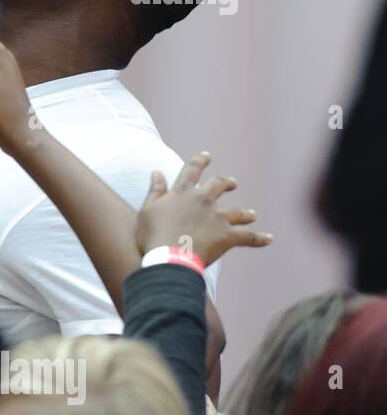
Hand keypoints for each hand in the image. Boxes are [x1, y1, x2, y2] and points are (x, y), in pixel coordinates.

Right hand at [135, 153, 271, 266]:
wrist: (169, 258)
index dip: (200, 161)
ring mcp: (218, 217)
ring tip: (251, 214)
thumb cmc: (152, 236)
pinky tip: (268, 239)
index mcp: (183, 192)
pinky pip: (248, 237)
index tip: (207, 156)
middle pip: (219, 185)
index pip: (193, 169)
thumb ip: (155, 190)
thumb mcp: (147, 210)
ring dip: (245, 213)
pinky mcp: (227, 236)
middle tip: (232, 184)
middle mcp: (203, 200)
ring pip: (237, 212)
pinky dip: (259, 238)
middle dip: (226, 183)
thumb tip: (157, 172)